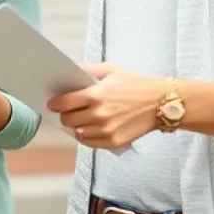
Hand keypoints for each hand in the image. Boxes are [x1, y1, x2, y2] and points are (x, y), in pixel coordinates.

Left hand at [47, 64, 167, 149]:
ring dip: (74, 126)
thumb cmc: (135, 84)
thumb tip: (67, 73)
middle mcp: (100, 115)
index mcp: (96, 95)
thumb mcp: (110, 70)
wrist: (161, 103)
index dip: (55, 103)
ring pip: (77, 133)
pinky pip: (89, 143)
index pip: (64, 103)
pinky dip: (85, 136)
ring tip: (79, 119)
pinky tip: (89, 128)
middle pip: (68, 120)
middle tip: (67, 111)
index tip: (52, 103)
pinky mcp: (114, 142)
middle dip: (64, 115)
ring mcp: (106, 131)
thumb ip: (87, 71)